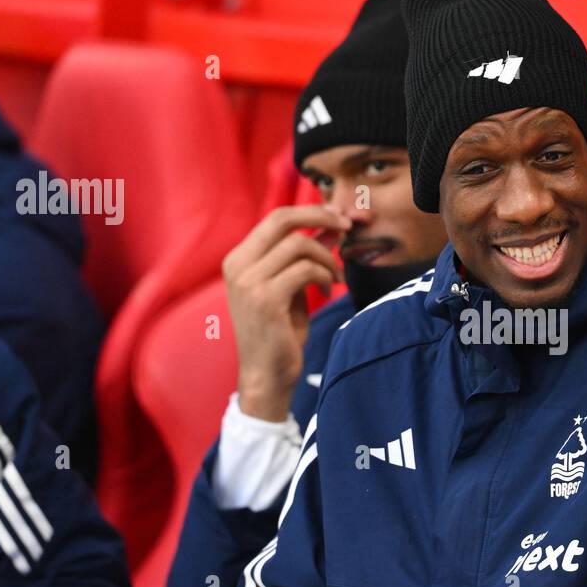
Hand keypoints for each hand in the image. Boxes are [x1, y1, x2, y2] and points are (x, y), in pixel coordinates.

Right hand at [223, 206, 349, 421]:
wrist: (266, 375)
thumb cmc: (280, 332)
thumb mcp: (293, 286)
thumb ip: (306, 256)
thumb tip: (333, 225)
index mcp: (238, 259)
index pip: (276, 218)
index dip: (311, 211)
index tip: (340, 218)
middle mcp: (237, 265)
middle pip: (282, 219)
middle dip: (321, 216)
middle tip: (348, 226)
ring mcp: (248, 281)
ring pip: (299, 245)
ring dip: (326, 258)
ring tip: (334, 278)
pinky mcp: (265, 299)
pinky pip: (305, 269)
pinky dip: (323, 275)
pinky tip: (326, 291)